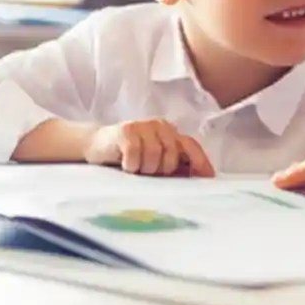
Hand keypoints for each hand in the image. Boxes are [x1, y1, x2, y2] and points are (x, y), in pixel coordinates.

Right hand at [84, 119, 214, 176]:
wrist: (96, 146)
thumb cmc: (129, 158)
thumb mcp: (154, 162)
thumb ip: (174, 166)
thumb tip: (198, 179)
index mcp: (170, 133)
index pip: (191, 146)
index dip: (200, 162)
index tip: (208, 178)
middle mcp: (160, 126)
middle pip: (172, 155)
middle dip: (162, 170)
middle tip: (147, 173)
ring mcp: (143, 126)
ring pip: (154, 156)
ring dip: (144, 169)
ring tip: (135, 168)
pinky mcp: (126, 130)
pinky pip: (135, 154)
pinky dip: (131, 165)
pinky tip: (125, 165)